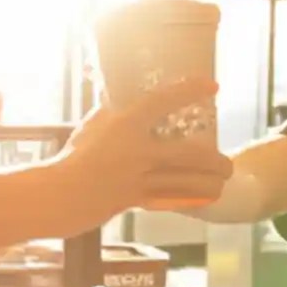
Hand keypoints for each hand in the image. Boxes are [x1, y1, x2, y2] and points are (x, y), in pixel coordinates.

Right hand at [56, 78, 232, 216]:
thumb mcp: (92, 125)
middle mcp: (138, 151)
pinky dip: (186, 199)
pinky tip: (200, 200)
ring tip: (222, 182)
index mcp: (126, 124)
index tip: (211, 86)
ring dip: (208, 183)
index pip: (163, 101)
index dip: (189, 90)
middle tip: (227, 163)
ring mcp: (138, 178)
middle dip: (213, 160)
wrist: (59, 195)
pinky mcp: (135, 200)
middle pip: (188, 155)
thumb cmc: (72, 155)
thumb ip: (111, 110)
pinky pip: (168, 199)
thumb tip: (120, 93)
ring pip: (184, 182)